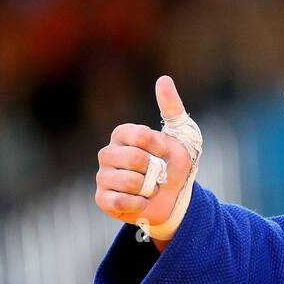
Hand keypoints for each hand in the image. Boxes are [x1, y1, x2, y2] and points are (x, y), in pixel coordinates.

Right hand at [94, 75, 193, 250]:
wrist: (176, 198)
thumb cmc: (175, 164)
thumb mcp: (181, 134)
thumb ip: (172, 107)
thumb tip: (164, 79)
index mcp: (123, 135)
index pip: (140, 135)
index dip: (159, 147)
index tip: (166, 152)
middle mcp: (108, 153)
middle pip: (135, 159)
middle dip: (156, 169)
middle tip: (158, 174)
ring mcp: (103, 176)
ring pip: (129, 181)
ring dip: (149, 188)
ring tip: (150, 188)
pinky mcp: (102, 199)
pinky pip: (118, 201)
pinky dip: (138, 204)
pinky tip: (142, 202)